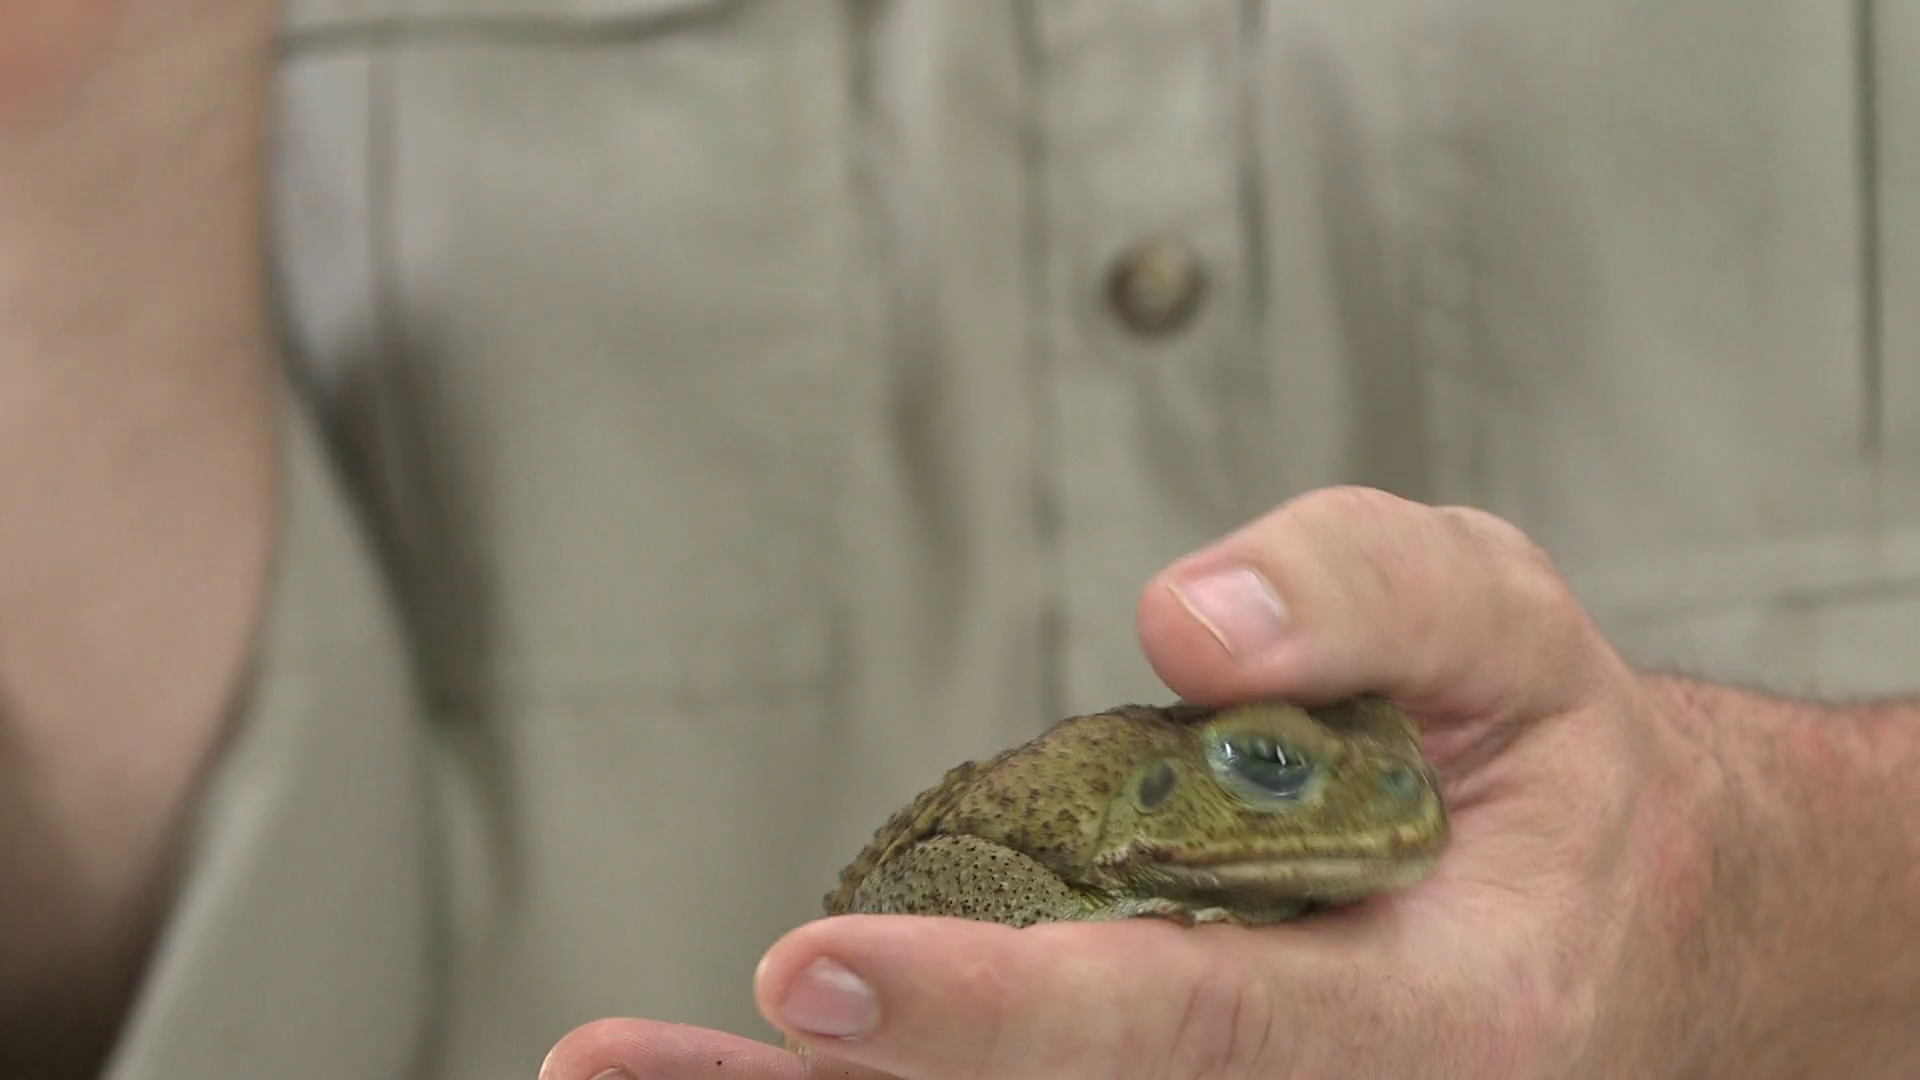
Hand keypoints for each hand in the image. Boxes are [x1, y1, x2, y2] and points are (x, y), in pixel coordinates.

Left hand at [542, 487, 1729, 1079]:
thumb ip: (1370, 598)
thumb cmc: (1551, 776)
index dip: (1000, 1016)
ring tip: (608, 1077)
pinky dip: (891, 1075)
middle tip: (618, 1073)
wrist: (1615, 924)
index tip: (819, 973)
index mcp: (1434, 1022)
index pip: (1192, 1028)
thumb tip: (1187, 624)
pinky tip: (741, 1060)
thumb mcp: (1514, 633)